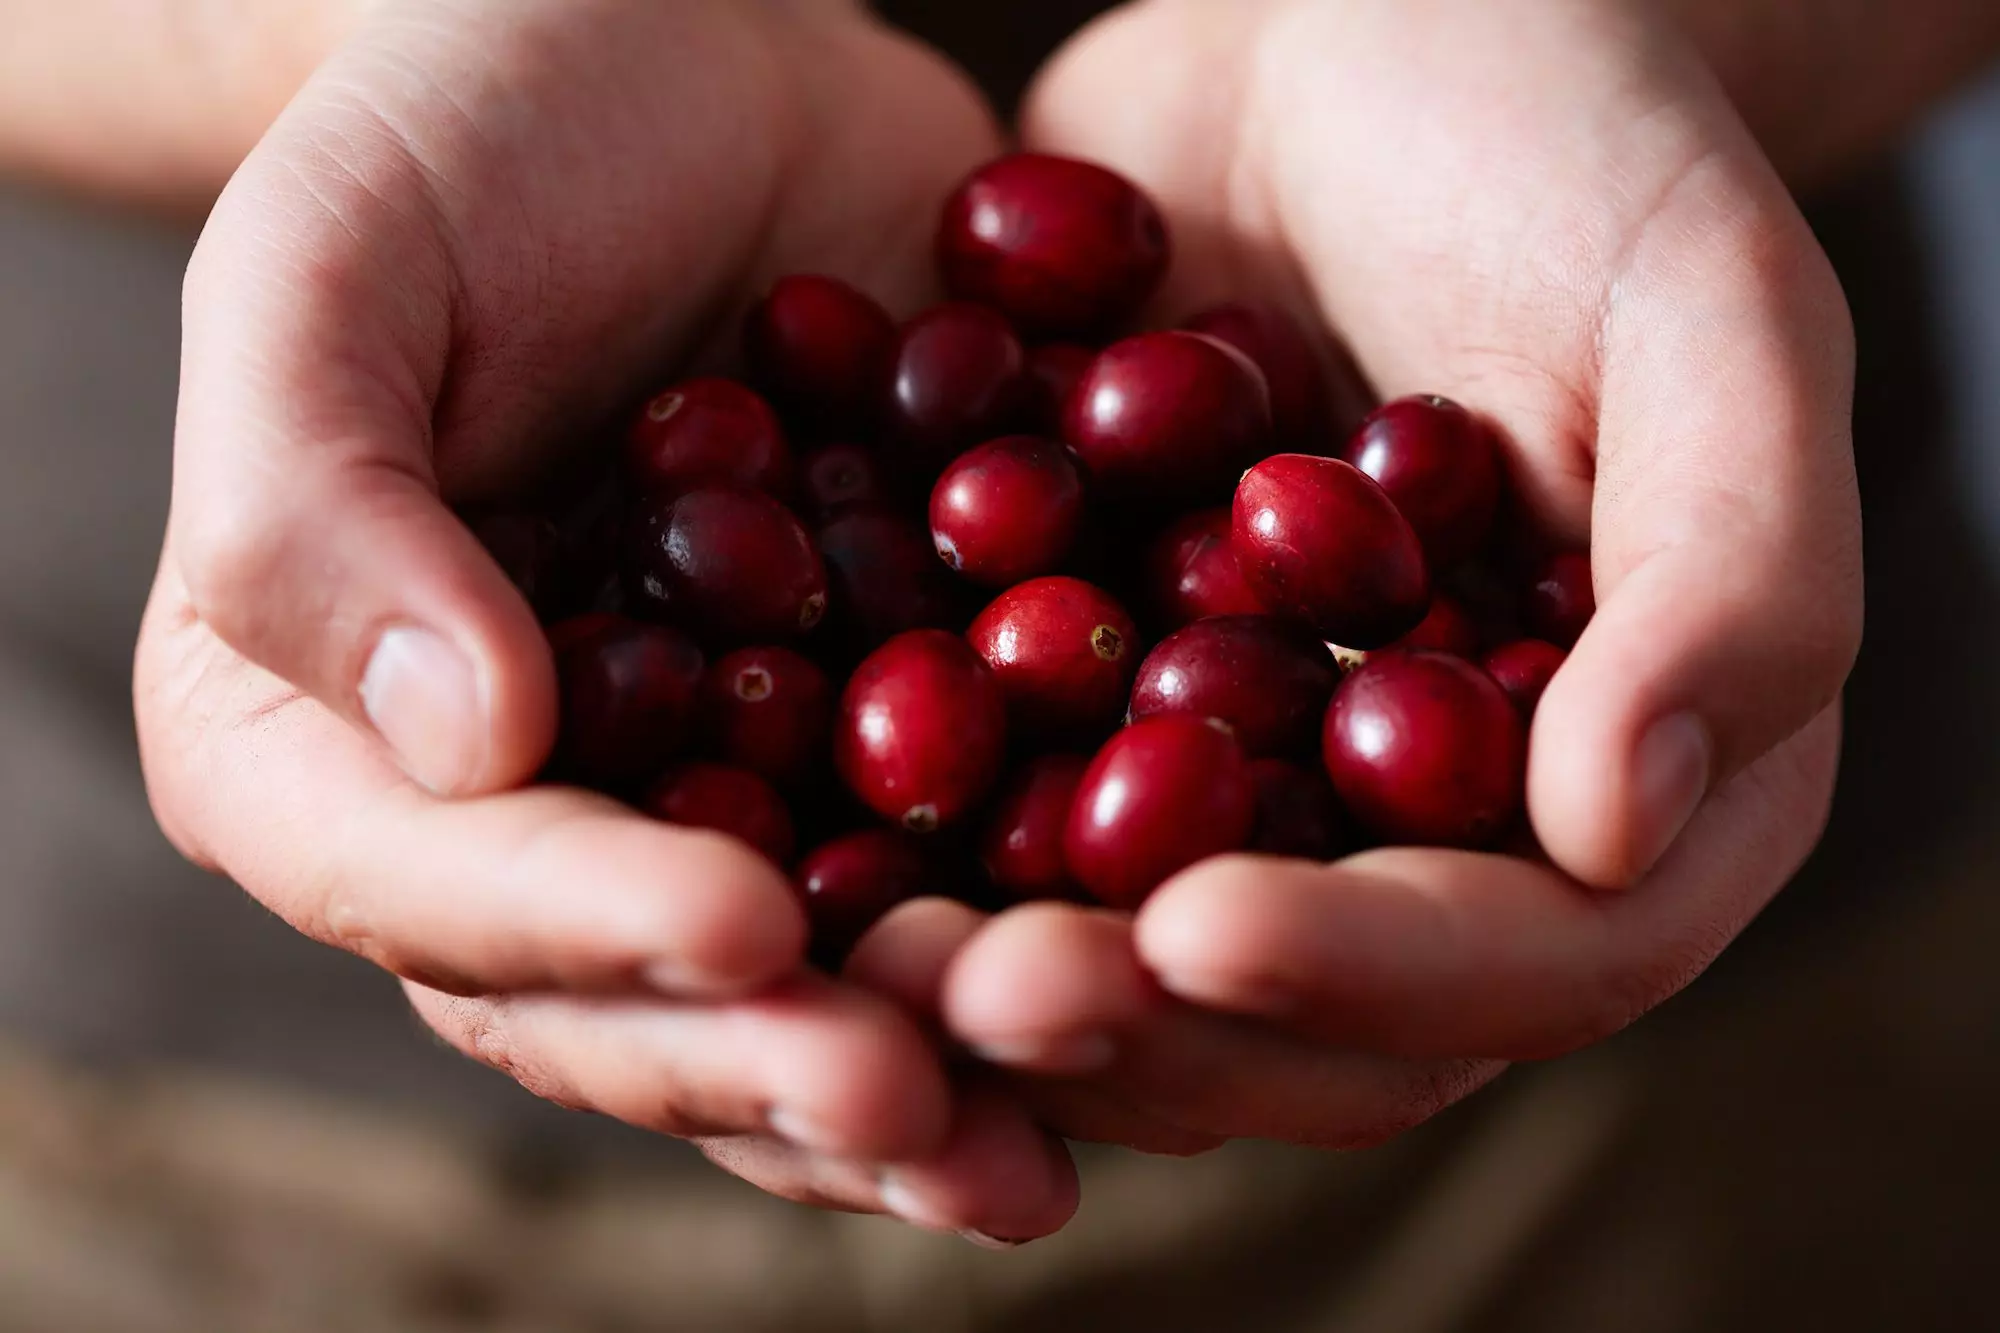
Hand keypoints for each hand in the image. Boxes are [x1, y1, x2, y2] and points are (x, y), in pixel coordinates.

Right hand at [136, 0, 1077, 1241]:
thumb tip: (466, 737)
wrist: (691, 52)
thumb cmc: (473, 124)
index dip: (584, 926)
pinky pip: (958, 867)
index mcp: (341, 739)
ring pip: (812, 980)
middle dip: (778, 1057)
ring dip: (930, 1065)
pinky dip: (1044, 934)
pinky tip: (1158, 988)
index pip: (442, 882)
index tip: (740, 933)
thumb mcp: (339, 263)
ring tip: (1047, 1138)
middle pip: (636, 992)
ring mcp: (722, 789)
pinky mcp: (884, 735)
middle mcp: (536, 811)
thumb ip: (324, 503)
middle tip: (922, 1106)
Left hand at [922, 0, 1860, 1146]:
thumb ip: (1737, 575)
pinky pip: (991, 815)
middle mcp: (1426, 830)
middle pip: (1302, 1010)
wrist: (1345, 29)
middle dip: (1139, 1022)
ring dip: (987, 980)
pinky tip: (771, 838)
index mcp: (1617, 775)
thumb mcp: (1710, 317)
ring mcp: (1244, 779)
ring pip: (1124, 954)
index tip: (1197, 936)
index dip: (1371, 973)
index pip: (1529, 955)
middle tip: (968, 993)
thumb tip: (1619, 831)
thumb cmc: (1570, 142)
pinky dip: (894, 845)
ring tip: (848, 959)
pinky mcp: (1086, 705)